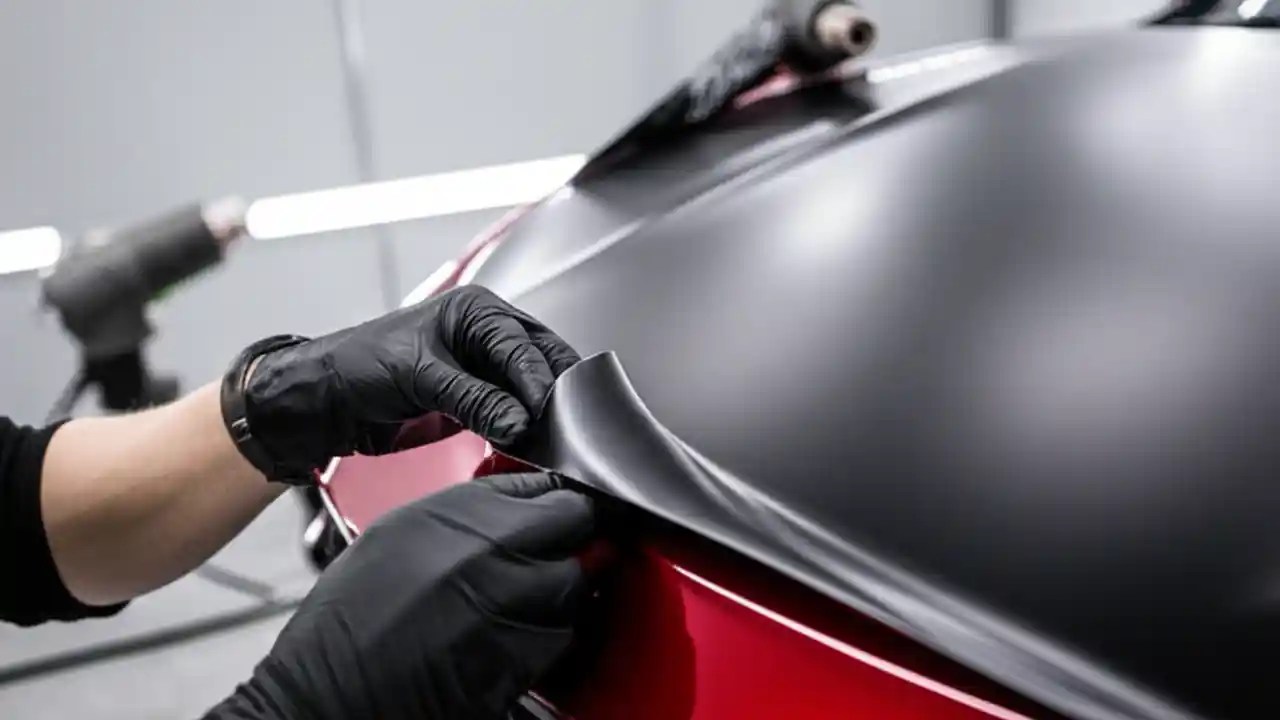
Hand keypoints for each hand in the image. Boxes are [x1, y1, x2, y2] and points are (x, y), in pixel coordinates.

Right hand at [205, 473, 597, 719]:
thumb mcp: (397, 536)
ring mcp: (506, 607)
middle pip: (574, 529)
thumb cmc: (349, 621)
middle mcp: (487, 553)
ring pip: (571, 586)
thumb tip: (517, 508)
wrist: (329, 693)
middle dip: (572, 538)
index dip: (554, 501)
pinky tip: (511, 638)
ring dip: (558, 592)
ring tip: (522, 602)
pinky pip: (557, 638)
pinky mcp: (515, 660)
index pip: (543, 489)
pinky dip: (545, 637)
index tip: (556, 511)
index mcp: (456, 514)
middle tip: (556, 551)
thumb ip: (464, 516)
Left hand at [221, 286, 579, 482]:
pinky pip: (511, 413)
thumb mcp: (422, 378)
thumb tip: (520, 423)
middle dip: (550, 393)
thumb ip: (476, 400)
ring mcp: (483, 369)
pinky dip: (521, 428)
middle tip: (562, 426)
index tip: (548, 412)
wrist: (327, 401)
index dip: (539, 380)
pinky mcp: (478, 400)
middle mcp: (486, 335)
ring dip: (538, 413)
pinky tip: (528, 444)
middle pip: (538, 362)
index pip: (523, 345)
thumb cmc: (361, 366)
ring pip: (529, 390)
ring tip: (548, 439)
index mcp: (476, 311)